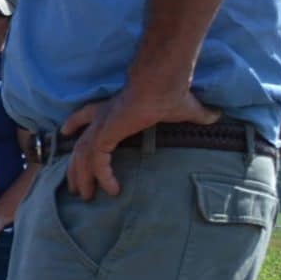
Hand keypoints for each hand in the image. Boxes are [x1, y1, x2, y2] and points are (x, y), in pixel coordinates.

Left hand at [57, 80, 217, 199]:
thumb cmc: (172, 92)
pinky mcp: (105, 135)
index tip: (65, 131)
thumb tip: (216, 116)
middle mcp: (101, 117)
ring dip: (82, 178)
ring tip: (87, 195)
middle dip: (74, 166)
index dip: (75, 123)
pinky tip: (113, 190)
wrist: (162, 83)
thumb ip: (196, 114)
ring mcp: (100, 126)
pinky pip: (97, 162)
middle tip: (75, 185)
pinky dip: (103, 177)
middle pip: (78, 144)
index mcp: (113, 108)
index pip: (87, 114)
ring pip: (81, 157)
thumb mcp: (185, 108)